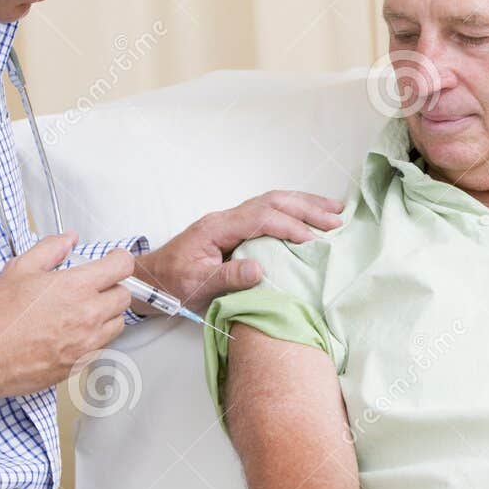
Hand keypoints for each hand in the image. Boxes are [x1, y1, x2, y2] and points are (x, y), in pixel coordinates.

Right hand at [0, 232, 132, 398]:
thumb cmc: (0, 317)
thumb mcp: (20, 269)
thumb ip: (50, 249)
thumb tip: (68, 239)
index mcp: (76, 287)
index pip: (121, 267)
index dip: (119, 259)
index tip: (113, 260)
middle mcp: (88, 315)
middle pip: (124, 296)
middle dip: (112, 287)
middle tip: (95, 286)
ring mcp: (88, 342)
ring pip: (117, 323)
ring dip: (107, 314)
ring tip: (83, 310)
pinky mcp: (81, 362)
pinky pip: (102, 346)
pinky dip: (95, 337)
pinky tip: (73, 331)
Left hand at [132, 189, 344, 313]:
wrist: (151, 278)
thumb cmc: (172, 284)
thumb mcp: (197, 286)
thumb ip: (228, 277)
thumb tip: (260, 270)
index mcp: (217, 228)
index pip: (260, 218)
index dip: (289, 226)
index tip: (314, 240)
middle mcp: (226, 218)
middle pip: (271, 201)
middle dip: (306, 208)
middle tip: (337, 218)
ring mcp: (230, 220)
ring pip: (272, 202)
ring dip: (304, 204)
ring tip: (334, 210)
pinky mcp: (235, 228)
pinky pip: (268, 212)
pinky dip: (293, 211)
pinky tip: (309, 217)